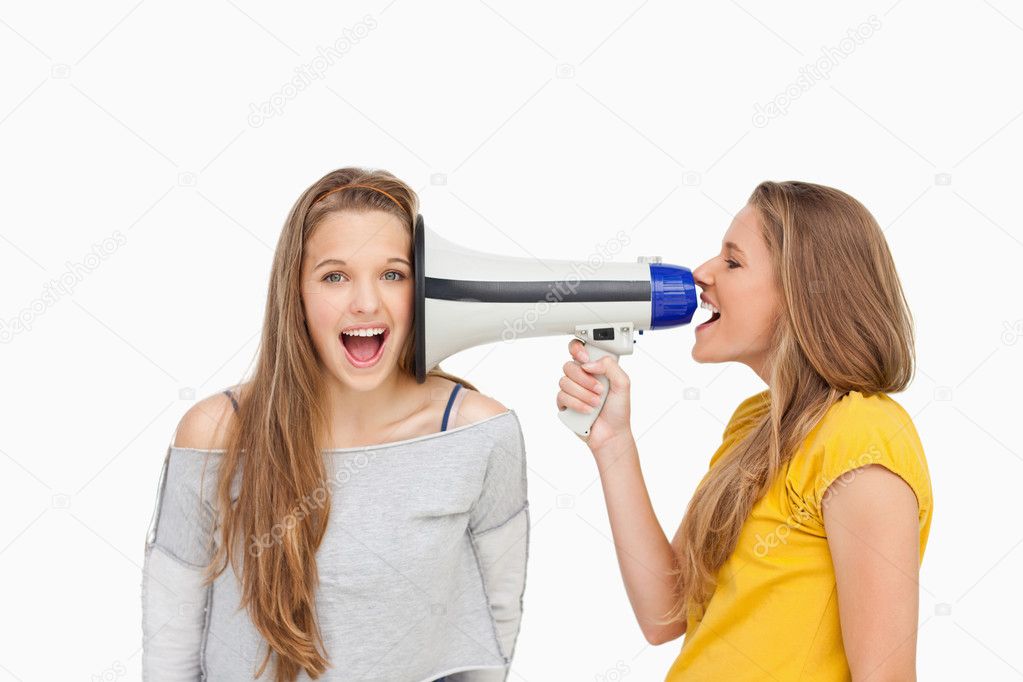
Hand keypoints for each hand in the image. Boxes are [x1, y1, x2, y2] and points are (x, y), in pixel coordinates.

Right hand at [557, 339, 633, 454]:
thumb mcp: (623, 384)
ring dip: (583, 394)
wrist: (611, 434)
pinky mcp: (564, 404)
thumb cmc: (618, 410)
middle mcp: (581, 377)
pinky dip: (577, 404)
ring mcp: (572, 390)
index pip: (578, 349)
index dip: (577, 349)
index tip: (585, 358)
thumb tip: (589, 363)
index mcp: (595, 368)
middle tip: (599, 389)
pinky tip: (587, 410)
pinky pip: (561, 397)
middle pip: (569, 366)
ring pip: (564, 381)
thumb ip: (610, 366)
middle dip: (585, 379)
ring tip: (596, 403)